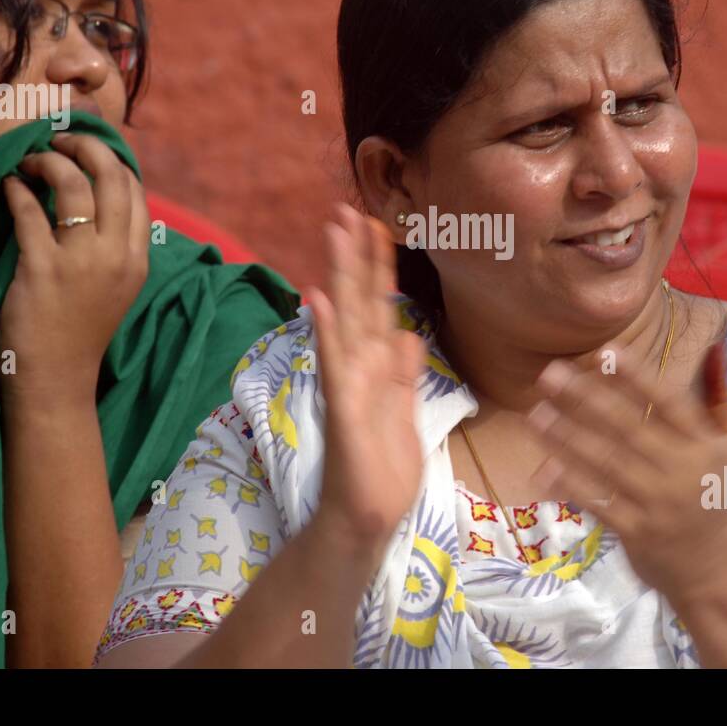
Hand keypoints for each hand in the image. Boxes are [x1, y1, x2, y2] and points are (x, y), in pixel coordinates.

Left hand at [0, 133, 149, 402]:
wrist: (58, 380)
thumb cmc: (81, 332)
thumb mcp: (115, 286)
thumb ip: (114, 247)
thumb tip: (99, 200)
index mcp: (137, 258)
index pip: (135, 190)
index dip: (111, 160)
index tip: (87, 152)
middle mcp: (116, 255)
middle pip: (111, 177)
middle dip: (85, 147)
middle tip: (60, 142)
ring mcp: (81, 262)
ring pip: (73, 186)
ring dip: (48, 162)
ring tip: (30, 161)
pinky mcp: (42, 270)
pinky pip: (28, 212)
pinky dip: (16, 190)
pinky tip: (9, 185)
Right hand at [308, 204, 427, 548]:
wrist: (368, 517)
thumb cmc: (384, 471)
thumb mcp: (405, 413)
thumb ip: (405, 374)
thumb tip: (409, 334)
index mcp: (377, 367)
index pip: (378, 306)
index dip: (378, 267)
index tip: (377, 225)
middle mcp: (359, 367)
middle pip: (357, 300)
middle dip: (356, 254)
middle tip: (348, 208)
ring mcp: (348, 383)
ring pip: (345, 317)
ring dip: (340, 273)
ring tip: (335, 231)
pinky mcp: (342, 407)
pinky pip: (334, 363)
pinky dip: (326, 331)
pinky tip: (317, 299)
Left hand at [525, 339, 726, 603]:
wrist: (716, 570)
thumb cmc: (714, 496)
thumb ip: (719, 399)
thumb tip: (716, 348)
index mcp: (706, 446)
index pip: (668, 403)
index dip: (637, 377)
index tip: (606, 351)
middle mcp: (683, 471)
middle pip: (628, 428)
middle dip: (586, 398)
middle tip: (549, 374)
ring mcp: (658, 504)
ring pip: (607, 463)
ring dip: (567, 436)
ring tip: (535, 413)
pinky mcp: (637, 533)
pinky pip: (598, 503)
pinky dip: (571, 485)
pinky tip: (543, 467)